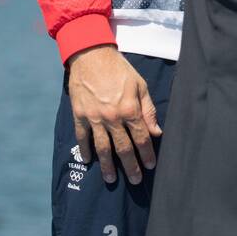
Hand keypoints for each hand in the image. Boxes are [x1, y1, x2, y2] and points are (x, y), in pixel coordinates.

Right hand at [68, 44, 161, 185]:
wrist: (91, 55)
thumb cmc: (119, 69)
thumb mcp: (140, 85)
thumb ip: (148, 110)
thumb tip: (156, 132)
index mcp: (130, 109)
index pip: (141, 138)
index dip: (147, 154)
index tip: (150, 166)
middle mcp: (112, 117)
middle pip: (123, 148)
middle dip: (131, 166)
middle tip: (135, 180)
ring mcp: (94, 118)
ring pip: (102, 148)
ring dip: (107, 165)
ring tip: (112, 179)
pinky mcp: (79, 115)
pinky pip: (82, 137)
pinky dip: (85, 150)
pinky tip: (89, 161)